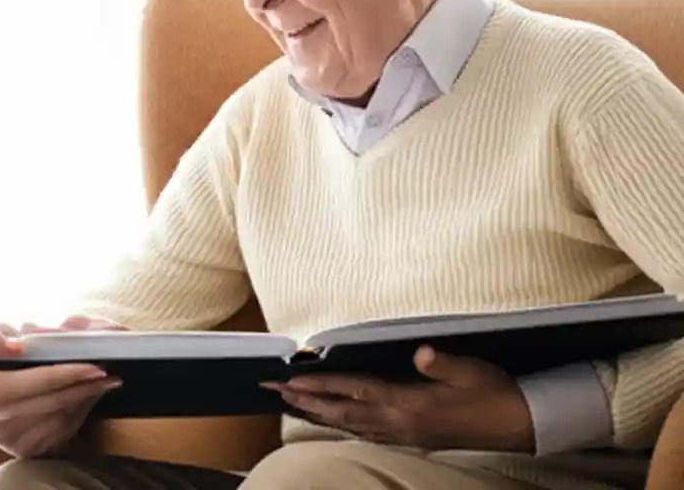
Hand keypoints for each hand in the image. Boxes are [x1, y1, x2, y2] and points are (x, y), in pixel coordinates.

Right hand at [0, 332, 119, 419]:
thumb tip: (18, 342)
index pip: (46, 381)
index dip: (74, 373)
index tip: (99, 366)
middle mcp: (6, 407)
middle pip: (56, 399)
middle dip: (87, 388)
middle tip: (115, 376)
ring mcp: (7, 414)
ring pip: (53, 408)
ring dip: (80, 396)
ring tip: (105, 384)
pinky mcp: (6, 413)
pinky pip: (43, 410)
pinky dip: (64, 400)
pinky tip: (78, 391)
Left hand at [263, 346, 534, 451]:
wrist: (519, 424)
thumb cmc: (494, 392)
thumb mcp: (470, 372)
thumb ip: (442, 364)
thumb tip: (421, 353)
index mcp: (410, 404)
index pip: (356, 392)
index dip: (322, 385)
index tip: (292, 379)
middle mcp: (401, 424)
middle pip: (343, 413)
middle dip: (306, 401)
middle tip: (274, 390)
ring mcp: (405, 434)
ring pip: (350, 426)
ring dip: (319, 414)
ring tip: (292, 405)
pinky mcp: (412, 438)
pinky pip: (367, 434)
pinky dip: (343, 426)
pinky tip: (334, 422)